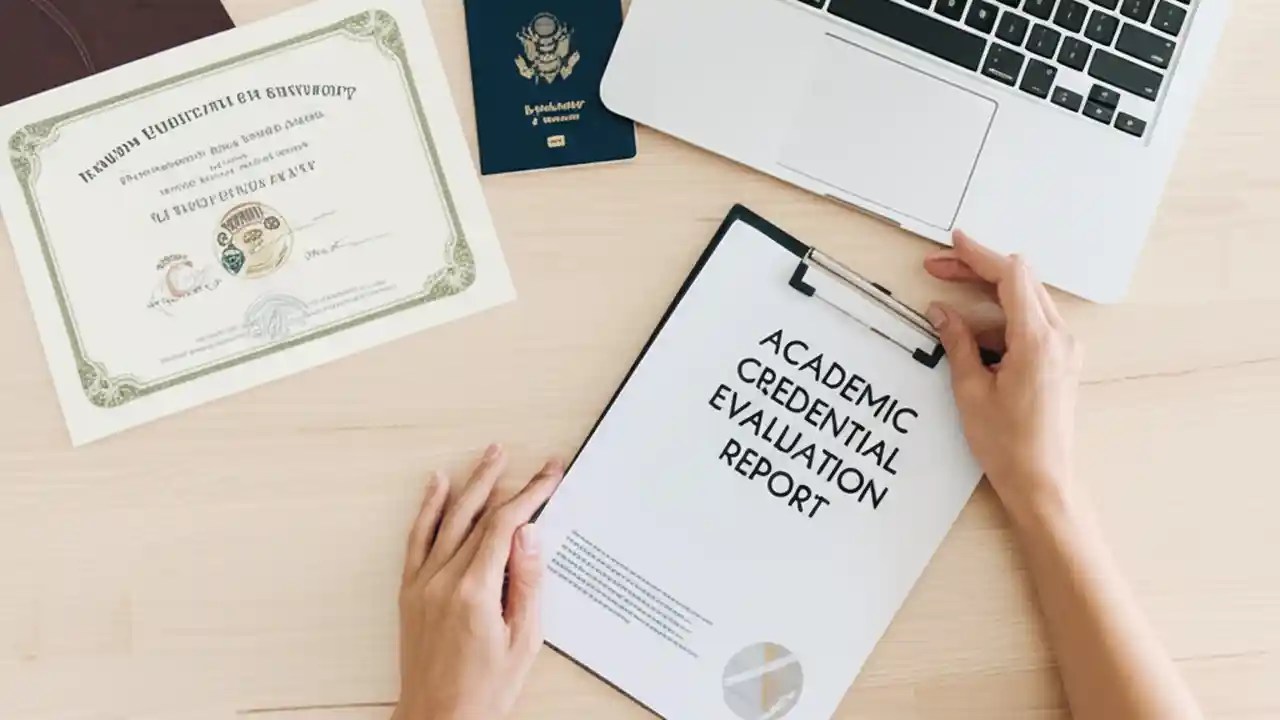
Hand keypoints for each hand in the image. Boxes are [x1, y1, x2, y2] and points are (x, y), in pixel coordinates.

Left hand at [394, 444, 563, 719]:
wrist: (438, 719)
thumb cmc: (484, 689)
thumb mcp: (523, 639)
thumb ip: (527, 581)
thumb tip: (529, 533)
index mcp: (475, 591)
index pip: (506, 525)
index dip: (531, 495)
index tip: (549, 476)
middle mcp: (443, 580)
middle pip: (479, 516)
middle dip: (508, 483)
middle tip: (526, 459)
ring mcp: (422, 583)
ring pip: (448, 519)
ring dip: (471, 484)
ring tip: (490, 457)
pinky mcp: (410, 591)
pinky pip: (417, 539)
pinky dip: (428, 509)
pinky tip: (438, 486)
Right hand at [923, 231, 1081, 520]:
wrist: (1043, 482)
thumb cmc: (1010, 445)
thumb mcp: (971, 390)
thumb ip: (957, 342)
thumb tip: (941, 313)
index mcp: (1037, 340)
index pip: (1010, 276)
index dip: (979, 255)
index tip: (954, 243)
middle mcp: (1059, 338)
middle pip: (1019, 283)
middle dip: (977, 273)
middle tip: (938, 272)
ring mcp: (1064, 350)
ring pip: (1024, 303)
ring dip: (986, 301)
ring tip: (947, 318)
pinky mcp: (1061, 362)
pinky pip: (1031, 326)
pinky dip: (1001, 322)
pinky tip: (973, 338)